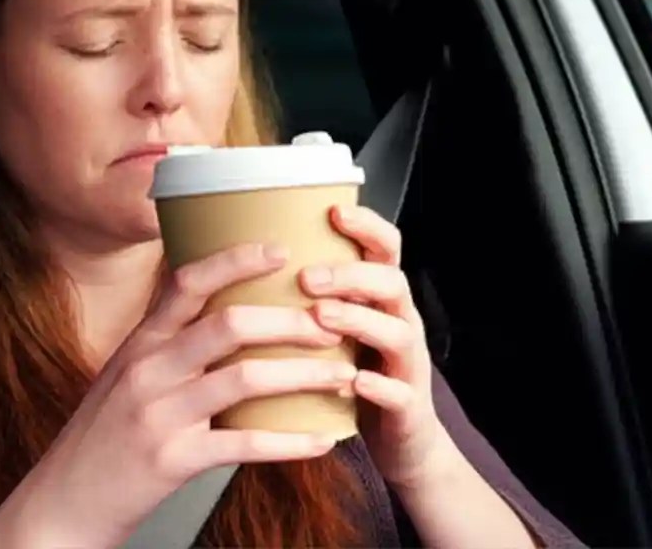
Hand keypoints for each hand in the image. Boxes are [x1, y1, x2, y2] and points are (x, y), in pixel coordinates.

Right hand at [0, 242, 357, 548]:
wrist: (62, 503)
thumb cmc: (102, 438)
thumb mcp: (125, 376)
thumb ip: (168, 344)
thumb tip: (225, 311)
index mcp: (141, 343)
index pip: (189, 283)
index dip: (237, 260)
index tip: (281, 250)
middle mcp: (148, 369)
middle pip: (229, 324)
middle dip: (290, 321)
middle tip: (332, 323)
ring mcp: (160, 414)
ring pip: (245, 379)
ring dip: (303, 375)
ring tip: (343, 375)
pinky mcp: (172, 460)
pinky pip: (243, 444)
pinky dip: (289, 441)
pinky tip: (321, 439)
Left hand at [299, 205, 457, 490]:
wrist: (398, 440)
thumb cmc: (353, 375)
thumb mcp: (334, 328)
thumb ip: (307, 298)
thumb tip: (244, 262)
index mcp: (380, 298)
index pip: (385, 248)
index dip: (366, 226)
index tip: (333, 211)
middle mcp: (399, 322)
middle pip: (391, 282)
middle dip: (350, 275)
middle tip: (307, 277)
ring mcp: (407, 363)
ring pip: (397, 331)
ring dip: (359, 320)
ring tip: (321, 316)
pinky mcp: (408, 407)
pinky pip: (400, 393)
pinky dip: (379, 386)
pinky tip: (354, 382)